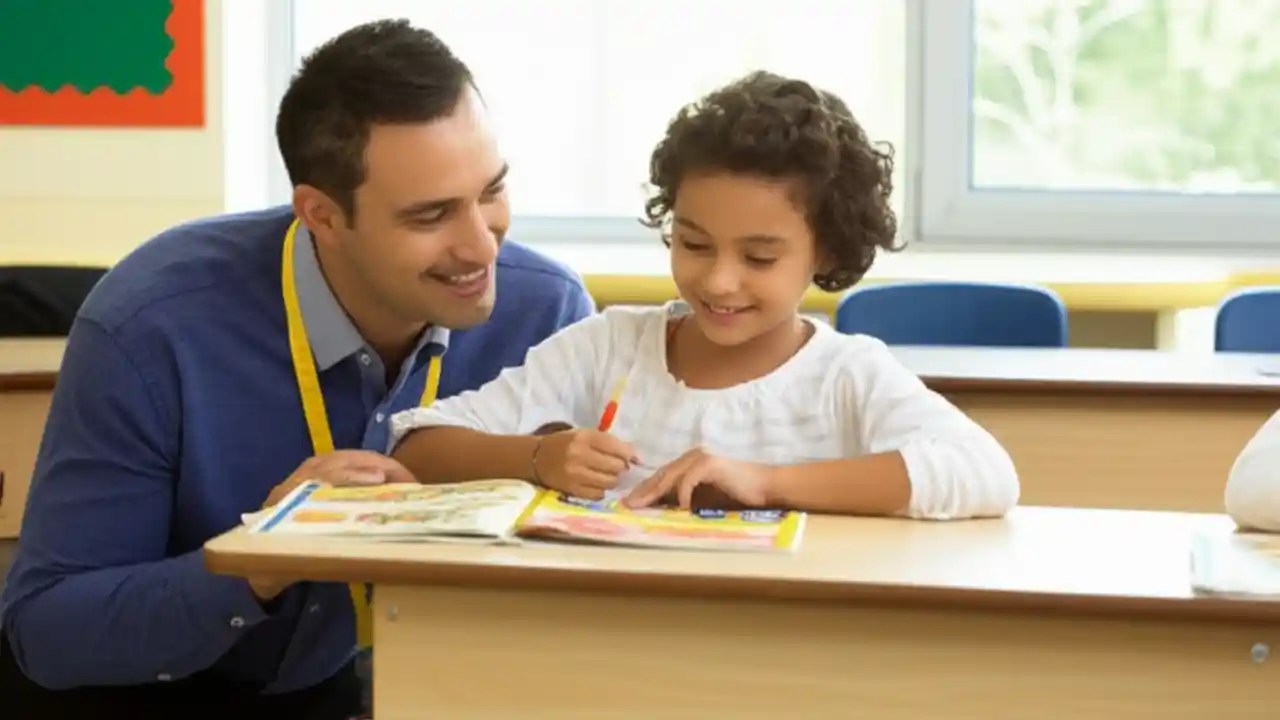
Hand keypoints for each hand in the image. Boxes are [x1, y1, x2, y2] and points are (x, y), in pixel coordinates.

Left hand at [249, 450, 415, 601]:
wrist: (248, 560)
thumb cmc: (272, 565)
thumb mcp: (289, 566)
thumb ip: (314, 556)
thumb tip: (355, 551)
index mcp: (284, 500)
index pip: (320, 478)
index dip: (351, 477)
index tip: (380, 480)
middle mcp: (293, 482)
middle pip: (337, 461)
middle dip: (375, 465)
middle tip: (409, 481)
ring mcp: (300, 476)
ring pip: (341, 458)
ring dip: (374, 463)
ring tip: (403, 477)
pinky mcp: (308, 476)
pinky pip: (341, 462)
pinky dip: (365, 464)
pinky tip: (384, 475)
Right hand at [534, 429, 636, 499]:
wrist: (536, 457)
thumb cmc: (565, 444)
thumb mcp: (584, 434)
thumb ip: (608, 442)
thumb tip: (635, 456)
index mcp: (584, 437)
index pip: (616, 447)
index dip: (628, 454)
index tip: (631, 458)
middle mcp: (579, 454)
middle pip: (616, 466)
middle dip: (620, 467)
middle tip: (616, 467)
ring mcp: (575, 474)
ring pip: (609, 482)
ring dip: (612, 480)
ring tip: (606, 475)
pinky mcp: (571, 490)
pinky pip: (598, 494)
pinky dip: (600, 490)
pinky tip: (595, 484)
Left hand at [624, 449, 774, 509]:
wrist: (764, 488)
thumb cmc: (736, 495)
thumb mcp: (704, 500)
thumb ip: (684, 500)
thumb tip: (661, 510)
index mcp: (689, 463)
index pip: (661, 476)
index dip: (645, 490)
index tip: (630, 503)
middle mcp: (692, 457)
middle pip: (661, 475)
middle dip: (643, 491)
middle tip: (628, 505)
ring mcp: (701, 458)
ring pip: (670, 476)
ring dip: (655, 492)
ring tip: (642, 506)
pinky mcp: (710, 464)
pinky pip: (689, 480)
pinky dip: (682, 494)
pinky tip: (680, 508)